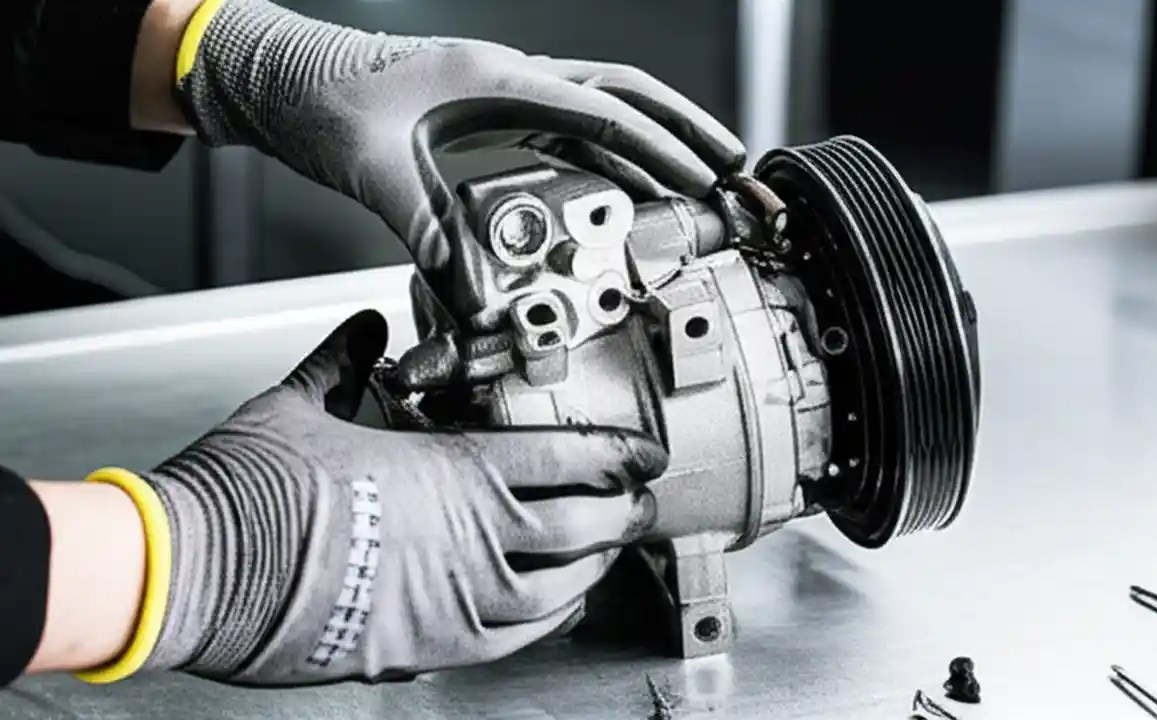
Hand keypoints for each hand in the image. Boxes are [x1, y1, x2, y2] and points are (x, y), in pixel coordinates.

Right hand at [135, 310, 666, 684]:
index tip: (643, 453)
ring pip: (556, 591)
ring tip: (610, 554)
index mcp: (446, 472)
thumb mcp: (301, 403)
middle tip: (644, 504)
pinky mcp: (419, 648)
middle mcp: (466, 539)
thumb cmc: (247, 488)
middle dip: (622, 515)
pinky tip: (559, 611)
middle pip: (578, 528)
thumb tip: (362, 329)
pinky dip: (546, 623)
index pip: (562, 459)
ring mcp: (448, 600)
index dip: (616, 455)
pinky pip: (508, 640)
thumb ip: (344, 361)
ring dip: (594, 569)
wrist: (194, 569)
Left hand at [175, 0, 746, 318]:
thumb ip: (429, 229)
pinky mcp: (481, 107)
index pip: (602, 111)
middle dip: (679, 126)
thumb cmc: (316, 99)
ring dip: (644, 137)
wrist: (272, 75)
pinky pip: (558, 125)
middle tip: (725, 160)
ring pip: (595, 105)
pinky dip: (596, 150)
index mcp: (493, 78)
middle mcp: (506, 74)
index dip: (659, 147)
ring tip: (687, 173)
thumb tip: (473, 293)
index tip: (703, 177)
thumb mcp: (374, 169)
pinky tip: (609, 178)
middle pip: (619, 91)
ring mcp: (496, 87)